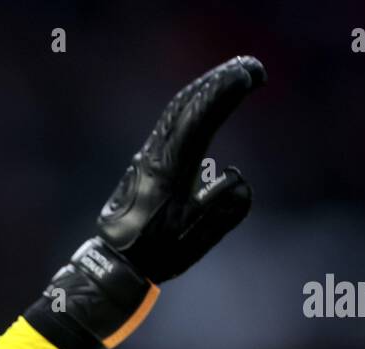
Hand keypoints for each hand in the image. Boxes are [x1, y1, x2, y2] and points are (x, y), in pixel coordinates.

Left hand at [22, 55, 266, 348]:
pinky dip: (191, 106)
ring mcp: (147, 158)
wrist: (114, 266)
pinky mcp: (146, 163)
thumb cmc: (157, 258)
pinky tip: (203, 99)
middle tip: (250, 67)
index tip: (250, 75)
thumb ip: (222, 210)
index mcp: (166, 174)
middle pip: (186, 107)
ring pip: (176, 112)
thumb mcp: (194, 242)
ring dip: (204, 90)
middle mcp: (153, 158)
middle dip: (218, 83)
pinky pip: (171, 125)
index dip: (223, 93)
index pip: (197, 121)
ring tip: (233, 74)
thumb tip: (232, 175)